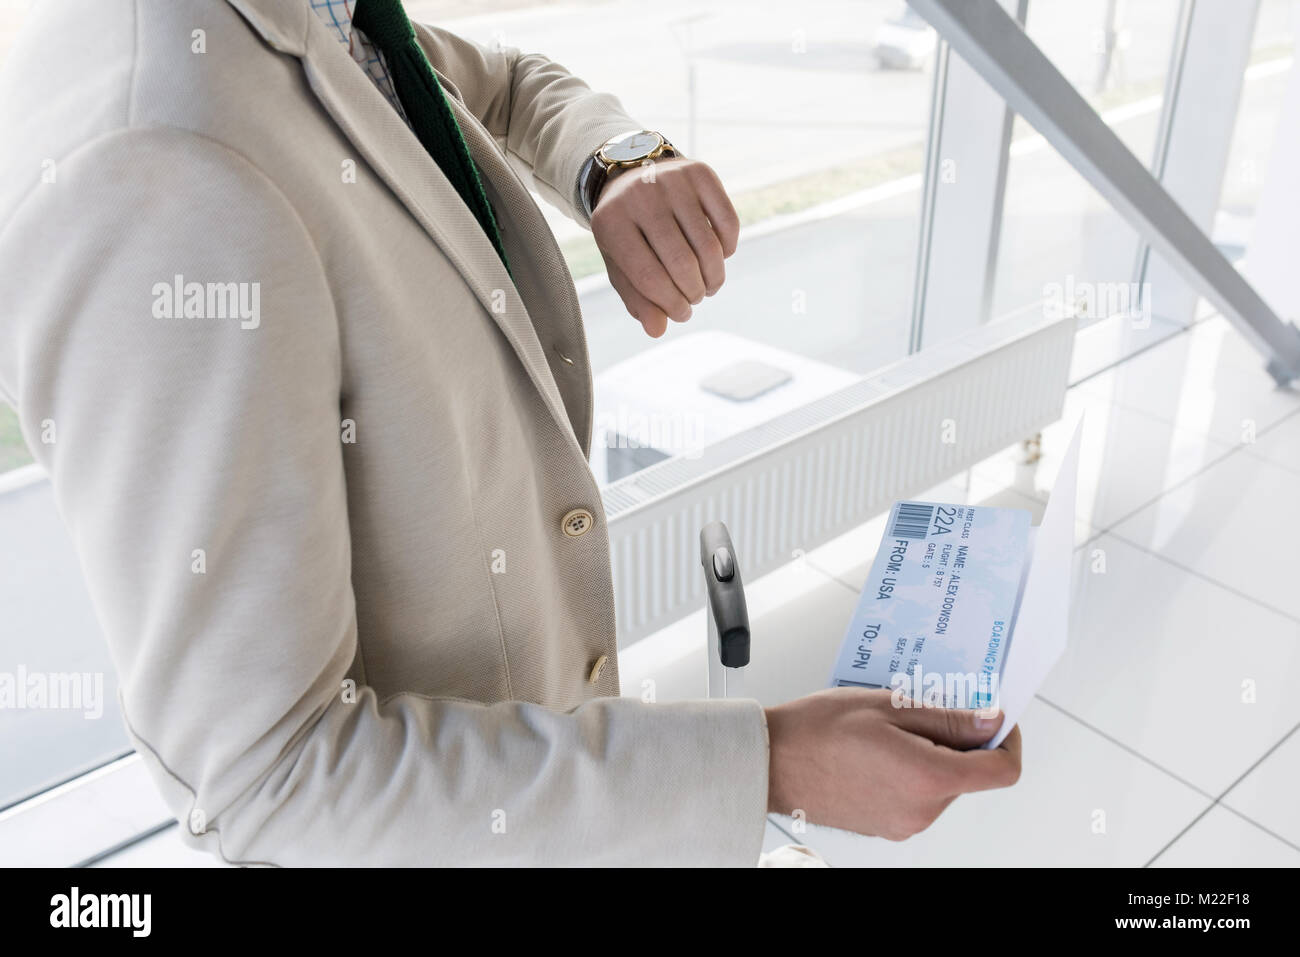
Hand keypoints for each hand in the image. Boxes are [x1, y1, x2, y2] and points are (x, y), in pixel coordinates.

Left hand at [589, 156, 739, 337]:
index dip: (671, 304)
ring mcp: (672, 180)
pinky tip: (718, 257)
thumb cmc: (628, 230)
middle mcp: (640, 196)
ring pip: (708, 246)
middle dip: (694, 292)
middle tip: (695, 298)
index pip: (649, 277)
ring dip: (714, 277)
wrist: (633, 175)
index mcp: (611, 222)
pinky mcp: (700, 172)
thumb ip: (637, 298)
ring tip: (708, 286)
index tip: (682, 314)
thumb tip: (657, 330)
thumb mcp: (621, 263)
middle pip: (681, 263)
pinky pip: (728, 223)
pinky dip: (728, 249)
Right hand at [764, 688, 1021, 840]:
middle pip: (969, 774)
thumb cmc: (816, 731)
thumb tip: (991, 722)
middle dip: (956, 740)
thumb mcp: (889, 706)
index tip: (993, 718)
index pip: (1002, 771)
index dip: (1007, 740)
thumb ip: (948, 718)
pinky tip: (877, 748)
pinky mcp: (886, 826)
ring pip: (942, 783)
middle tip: (922, 708)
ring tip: (888, 728)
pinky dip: (909, 770)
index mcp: (928, 778)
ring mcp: (903, 823)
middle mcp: (921, 811)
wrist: (769, 761)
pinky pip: (916, 795)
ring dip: (929, 753)